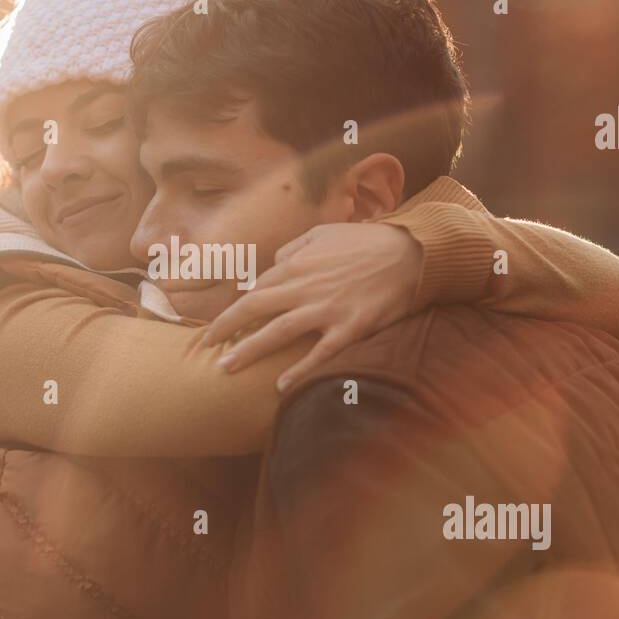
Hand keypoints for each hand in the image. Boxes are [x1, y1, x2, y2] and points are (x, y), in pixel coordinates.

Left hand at [204, 222, 422, 390]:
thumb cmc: (367, 241)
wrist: (411, 253)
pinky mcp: (350, 327)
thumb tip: (274, 263)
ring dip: (249, 350)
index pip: (255, 289)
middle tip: (207, 347)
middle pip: (255, 308)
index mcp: (298, 264)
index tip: (218, 327)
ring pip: (278, 331)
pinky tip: (280, 386)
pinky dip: (299, 370)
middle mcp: (306, 287)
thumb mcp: (325, 232)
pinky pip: (320, 352)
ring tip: (226, 368)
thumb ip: (294, 247)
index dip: (233, 310)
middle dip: (226, 328)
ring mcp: (327, 309)